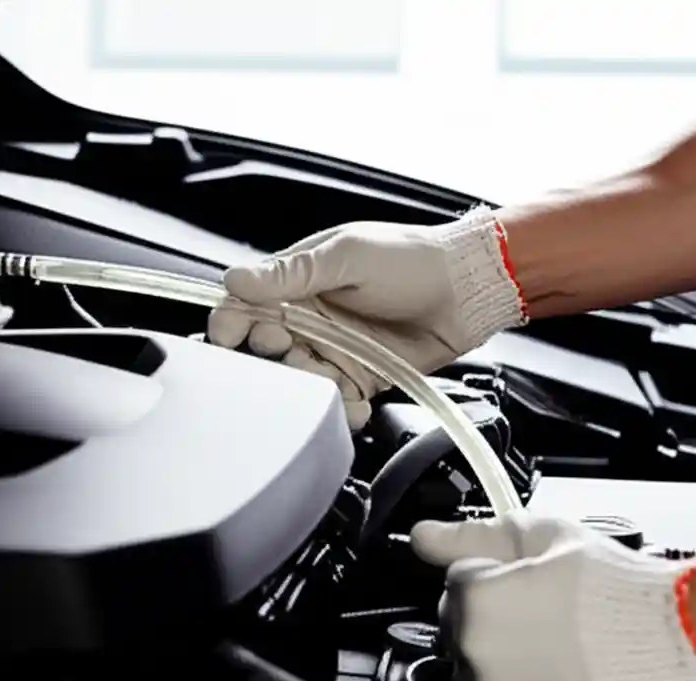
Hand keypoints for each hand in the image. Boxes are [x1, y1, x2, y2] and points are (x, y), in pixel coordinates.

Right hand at [207, 207, 525, 428]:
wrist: (467, 288)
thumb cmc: (411, 258)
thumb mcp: (347, 257)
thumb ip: (291, 273)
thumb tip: (236, 280)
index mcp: (299, 280)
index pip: (246, 304)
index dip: (231, 323)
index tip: (228, 338)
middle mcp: (311, 316)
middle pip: (266, 349)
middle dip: (272, 357)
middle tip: (290, 348)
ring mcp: (335, 348)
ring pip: (300, 379)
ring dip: (307, 386)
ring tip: (330, 378)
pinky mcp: (361, 375)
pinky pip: (338, 400)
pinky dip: (341, 409)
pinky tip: (354, 406)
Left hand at [410, 512, 695, 680]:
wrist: (673, 645)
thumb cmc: (615, 592)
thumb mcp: (543, 535)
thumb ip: (473, 535)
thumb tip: (425, 535)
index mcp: (473, 603)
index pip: (456, 580)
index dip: (493, 572)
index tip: (523, 575)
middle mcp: (475, 656)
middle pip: (463, 628)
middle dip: (493, 615)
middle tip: (545, 607)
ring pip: (483, 669)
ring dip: (507, 654)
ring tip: (561, 640)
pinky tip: (561, 670)